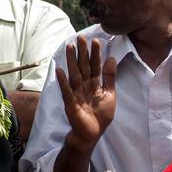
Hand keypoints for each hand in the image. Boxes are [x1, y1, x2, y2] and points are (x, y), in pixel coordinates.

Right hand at [56, 36, 116, 150]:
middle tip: (81, 37)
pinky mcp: (71, 103)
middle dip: (82, 52)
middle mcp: (84, 86)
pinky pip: (67, 91)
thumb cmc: (101, 115)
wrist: (92, 133)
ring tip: (70, 47)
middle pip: (83, 66)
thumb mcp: (110, 94)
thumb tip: (112, 58)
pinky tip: (59, 70)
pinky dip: (63, 81)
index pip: (95, 66)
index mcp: (94, 84)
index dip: (95, 54)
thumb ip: (110, 77)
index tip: (96, 40)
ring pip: (74, 74)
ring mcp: (76, 93)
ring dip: (71, 61)